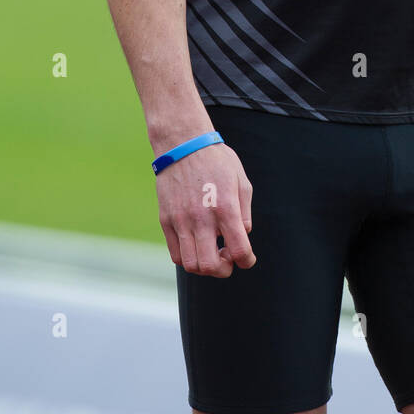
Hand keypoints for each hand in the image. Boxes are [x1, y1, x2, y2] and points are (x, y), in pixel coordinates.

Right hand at [157, 141, 255, 277]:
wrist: (183, 144)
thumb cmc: (216, 160)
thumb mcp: (241, 181)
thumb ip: (244, 212)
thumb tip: (242, 236)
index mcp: (225, 208)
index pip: (239, 250)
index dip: (247, 261)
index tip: (247, 258)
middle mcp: (201, 218)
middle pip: (211, 266)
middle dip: (224, 270)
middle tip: (227, 257)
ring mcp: (180, 220)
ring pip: (190, 265)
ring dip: (204, 267)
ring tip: (211, 252)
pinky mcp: (166, 220)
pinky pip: (175, 254)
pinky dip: (188, 258)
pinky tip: (197, 244)